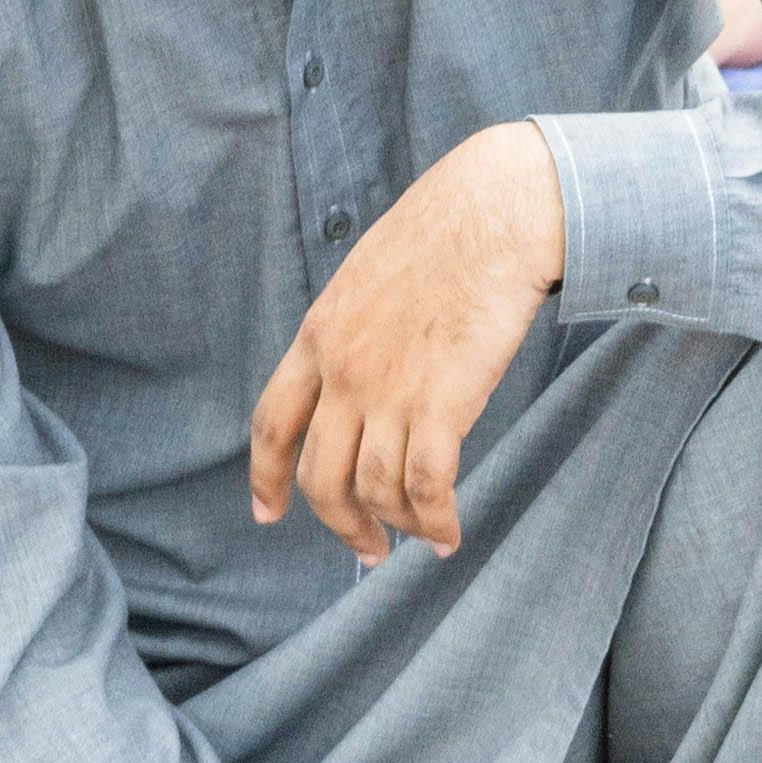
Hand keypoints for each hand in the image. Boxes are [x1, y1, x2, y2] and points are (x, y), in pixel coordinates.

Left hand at [250, 122, 563, 563]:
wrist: (495, 212)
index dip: (266, 477)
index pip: (272, 424)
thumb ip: (351, 333)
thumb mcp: (366, 277)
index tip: (268, 513)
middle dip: (340, 525)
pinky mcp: (442, 403)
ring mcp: (389, 390)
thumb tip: (359, 378)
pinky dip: (435, 522)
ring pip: (373, 490)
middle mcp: (343, 371)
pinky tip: (448, 535)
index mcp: (318, 337)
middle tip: (366, 550)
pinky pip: (427, 487)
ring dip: (395, 528)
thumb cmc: (446, 233)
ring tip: (420, 540)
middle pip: (319, 477)